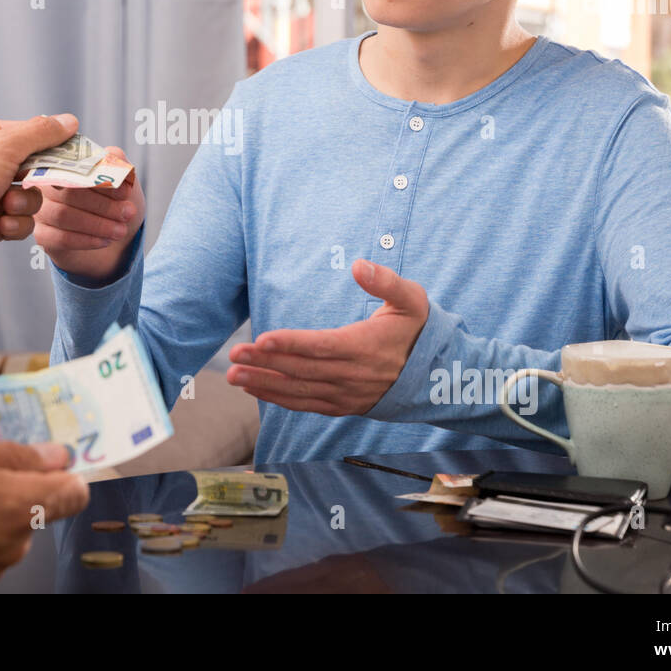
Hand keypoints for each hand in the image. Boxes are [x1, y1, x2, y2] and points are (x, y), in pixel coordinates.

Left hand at [0, 113, 78, 275]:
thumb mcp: (3, 147)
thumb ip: (39, 133)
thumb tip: (68, 121)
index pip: (27, 133)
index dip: (49, 144)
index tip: (70, 152)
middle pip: (33, 167)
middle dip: (34, 179)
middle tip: (34, 180)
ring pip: (31, 196)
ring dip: (22, 203)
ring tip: (4, 206)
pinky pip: (22, 220)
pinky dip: (14, 223)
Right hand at [31, 147, 144, 282]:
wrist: (114, 231)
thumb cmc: (115, 200)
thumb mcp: (122, 178)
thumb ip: (117, 162)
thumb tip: (111, 160)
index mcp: (63, 160)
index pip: (75, 166)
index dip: (101, 180)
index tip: (126, 192)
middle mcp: (45, 181)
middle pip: (67, 192)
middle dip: (102, 205)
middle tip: (127, 213)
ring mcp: (40, 208)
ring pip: (62, 215)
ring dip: (96, 225)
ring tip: (120, 230)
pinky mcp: (42, 233)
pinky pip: (58, 238)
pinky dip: (85, 240)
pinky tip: (104, 241)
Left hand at [226, 259, 428, 415]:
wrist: (437, 376)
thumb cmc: (418, 330)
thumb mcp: (412, 299)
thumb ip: (386, 281)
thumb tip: (359, 265)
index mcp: (364, 347)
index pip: (320, 346)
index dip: (290, 344)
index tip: (261, 339)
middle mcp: (352, 375)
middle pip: (301, 371)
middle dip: (265, 363)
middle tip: (233, 357)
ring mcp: (345, 394)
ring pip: (299, 391)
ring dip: (264, 384)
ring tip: (234, 377)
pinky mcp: (342, 405)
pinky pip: (306, 404)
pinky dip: (279, 399)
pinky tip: (255, 390)